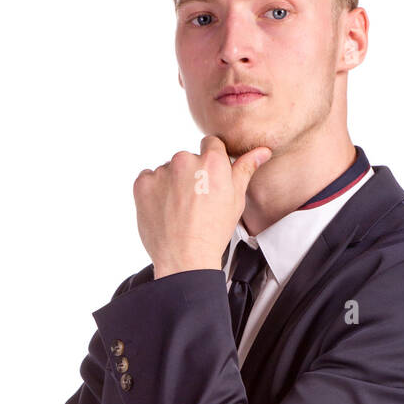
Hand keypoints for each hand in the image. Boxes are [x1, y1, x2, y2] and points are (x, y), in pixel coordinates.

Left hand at [133, 135, 271, 277]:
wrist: (185, 259)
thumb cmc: (213, 233)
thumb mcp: (236, 200)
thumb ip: (245, 170)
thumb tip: (261, 151)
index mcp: (212, 162)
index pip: (211, 144)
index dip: (211, 163)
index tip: (208, 181)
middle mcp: (185, 160)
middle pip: (188, 159)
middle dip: (190, 175)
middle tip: (195, 203)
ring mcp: (161, 172)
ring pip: (168, 171)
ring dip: (171, 184)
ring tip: (178, 211)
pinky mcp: (142, 184)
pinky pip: (148, 179)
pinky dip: (154, 191)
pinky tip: (164, 210)